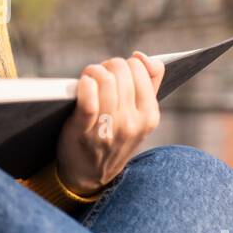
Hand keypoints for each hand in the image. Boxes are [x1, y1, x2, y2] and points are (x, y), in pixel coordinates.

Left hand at [55, 51, 163, 196]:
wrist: (89, 175)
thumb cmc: (113, 137)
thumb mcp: (139, 117)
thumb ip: (149, 84)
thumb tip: (143, 57)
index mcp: (149, 116)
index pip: (140, 68)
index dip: (126, 64)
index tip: (116, 73)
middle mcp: (132, 122)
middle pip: (120, 70)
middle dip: (107, 66)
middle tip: (99, 75)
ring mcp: (109, 128)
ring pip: (105, 80)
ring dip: (93, 71)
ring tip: (88, 78)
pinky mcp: (84, 131)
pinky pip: (88, 100)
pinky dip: (85, 86)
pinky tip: (84, 84)